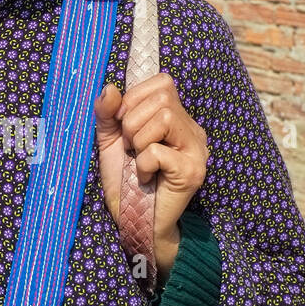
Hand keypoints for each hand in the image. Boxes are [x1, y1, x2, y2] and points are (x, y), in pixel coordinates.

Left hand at [93, 72, 208, 283]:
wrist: (134, 223)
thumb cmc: (125, 182)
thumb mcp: (110, 142)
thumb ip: (108, 114)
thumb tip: (110, 87)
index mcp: (177, 118)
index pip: (163, 82)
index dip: (135, 99)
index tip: (124, 128)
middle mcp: (192, 130)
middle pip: (163, 97)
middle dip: (133, 122)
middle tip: (131, 149)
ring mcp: (196, 150)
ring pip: (165, 117)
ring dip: (139, 141)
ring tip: (139, 162)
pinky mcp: (193, 171)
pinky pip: (159, 151)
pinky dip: (143, 164)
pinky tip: (145, 178)